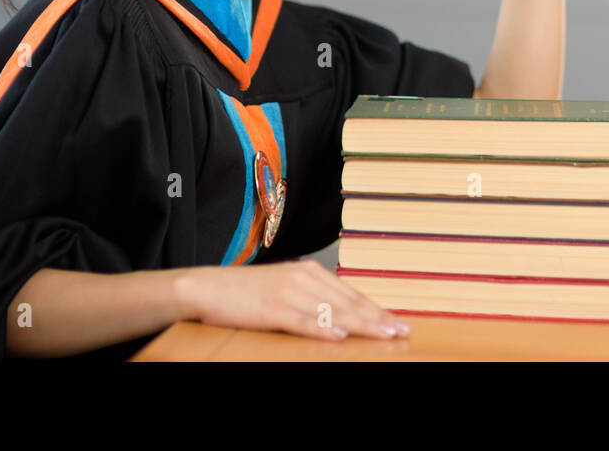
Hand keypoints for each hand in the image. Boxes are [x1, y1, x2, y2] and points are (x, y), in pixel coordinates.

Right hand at [179, 259, 410, 340]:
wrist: (206, 286)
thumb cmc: (244, 292)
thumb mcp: (284, 288)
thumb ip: (311, 298)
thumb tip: (338, 316)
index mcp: (309, 272)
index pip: (351, 294)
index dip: (376, 309)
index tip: (397, 321)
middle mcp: (304, 278)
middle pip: (349, 303)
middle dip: (378, 318)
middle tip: (403, 330)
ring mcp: (289, 293)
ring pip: (333, 312)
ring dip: (362, 324)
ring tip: (384, 334)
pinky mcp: (272, 308)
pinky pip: (303, 321)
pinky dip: (323, 329)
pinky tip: (340, 336)